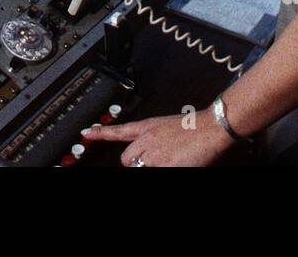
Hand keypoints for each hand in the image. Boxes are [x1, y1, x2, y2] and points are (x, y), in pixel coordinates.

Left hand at [81, 113, 233, 166]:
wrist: (210, 128)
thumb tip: (146, 150)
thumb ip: (152, 137)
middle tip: (151, 162)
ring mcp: (155, 154)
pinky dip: (164, 168)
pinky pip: (154, 171)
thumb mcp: (167, 126)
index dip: (100, 133)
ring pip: (139, 168)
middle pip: (126, 159)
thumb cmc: (194, 128)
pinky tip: (174, 162)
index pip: (119, 130)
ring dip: (149, 167)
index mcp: (148, 127)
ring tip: (167, 160)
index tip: (87, 132)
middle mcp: (147, 139)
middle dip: (135, 164)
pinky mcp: (165, 165)